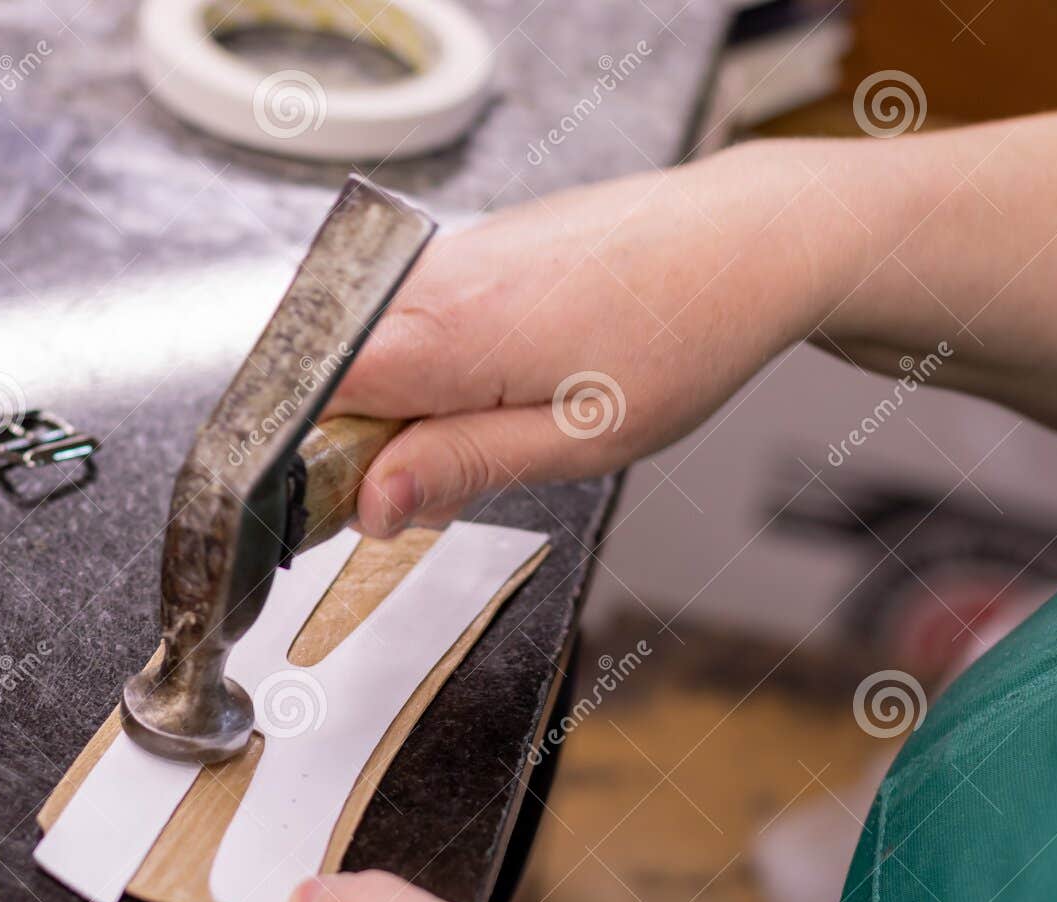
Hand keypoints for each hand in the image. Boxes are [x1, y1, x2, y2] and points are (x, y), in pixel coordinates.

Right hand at [329, 141, 865, 534]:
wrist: (745, 243)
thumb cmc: (681, 339)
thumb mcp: (579, 440)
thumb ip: (461, 465)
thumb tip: (371, 502)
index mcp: (445, 330)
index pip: (311, 399)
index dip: (324, 461)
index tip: (371, 503)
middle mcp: (430, 278)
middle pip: (334, 377)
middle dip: (372, 444)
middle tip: (452, 484)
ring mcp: (449, 254)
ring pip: (373, 350)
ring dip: (409, 408)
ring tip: (500, 427)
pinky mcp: (472, 247)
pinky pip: (414, 319)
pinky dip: (439, 368)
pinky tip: (507, 384)